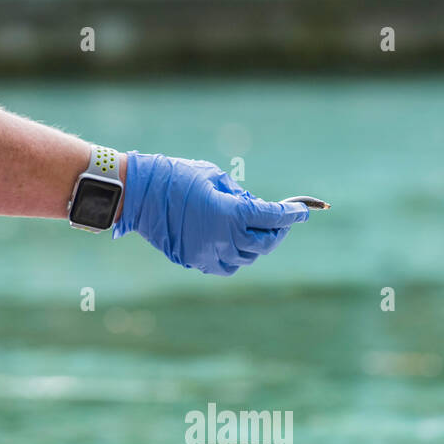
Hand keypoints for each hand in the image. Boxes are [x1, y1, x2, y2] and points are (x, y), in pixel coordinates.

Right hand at [113, 152, 310, 275]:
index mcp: (233, 214)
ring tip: (256, 230)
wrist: (140, 195)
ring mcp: (211, 254)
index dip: (292, 215)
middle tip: (282, 222)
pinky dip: (238, 257)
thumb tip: (257, 208)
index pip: (273, 218)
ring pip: (248, 257)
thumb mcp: (215, 177)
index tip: (304, 213)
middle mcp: (226, 239)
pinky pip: (228, 266)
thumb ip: (240, 196)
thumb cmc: (176, 177)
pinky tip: (236, 244)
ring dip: (257, 245)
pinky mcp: (197, 262)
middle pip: (265, 243)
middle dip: (278, 232)